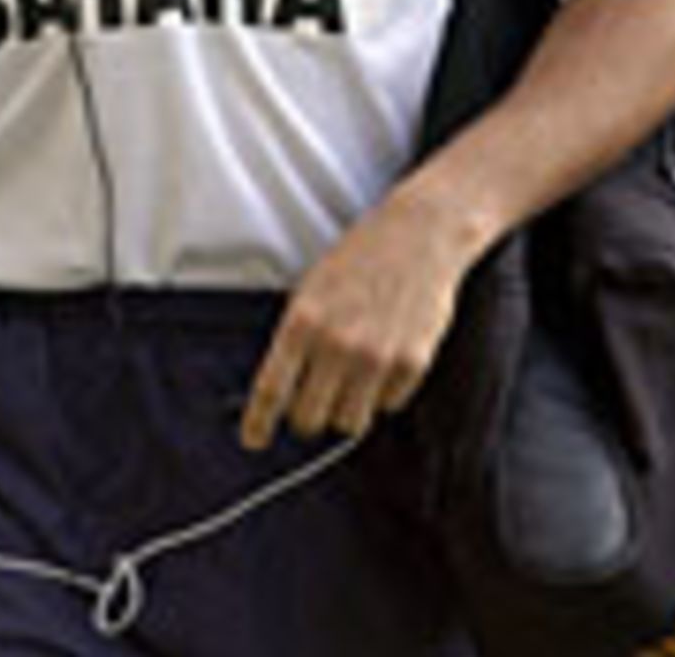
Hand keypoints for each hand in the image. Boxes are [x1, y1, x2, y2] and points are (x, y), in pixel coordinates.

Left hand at [240, 189, 470, 451]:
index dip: (258, 422)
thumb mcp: (313, 287)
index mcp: (303, 320)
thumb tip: (282, 387)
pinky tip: (387, 358)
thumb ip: (298, 335)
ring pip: (349, 422)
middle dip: (307, 416)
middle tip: (314, 402)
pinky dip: (383, 393)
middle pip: (309, 418)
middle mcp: (336, 342)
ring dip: (347, 409)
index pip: (271, 388)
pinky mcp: (412, 363)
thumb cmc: (361, 257)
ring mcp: (376, 355)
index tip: (253, 440)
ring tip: (354, 378)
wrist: (420, 234)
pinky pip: (388, 405)